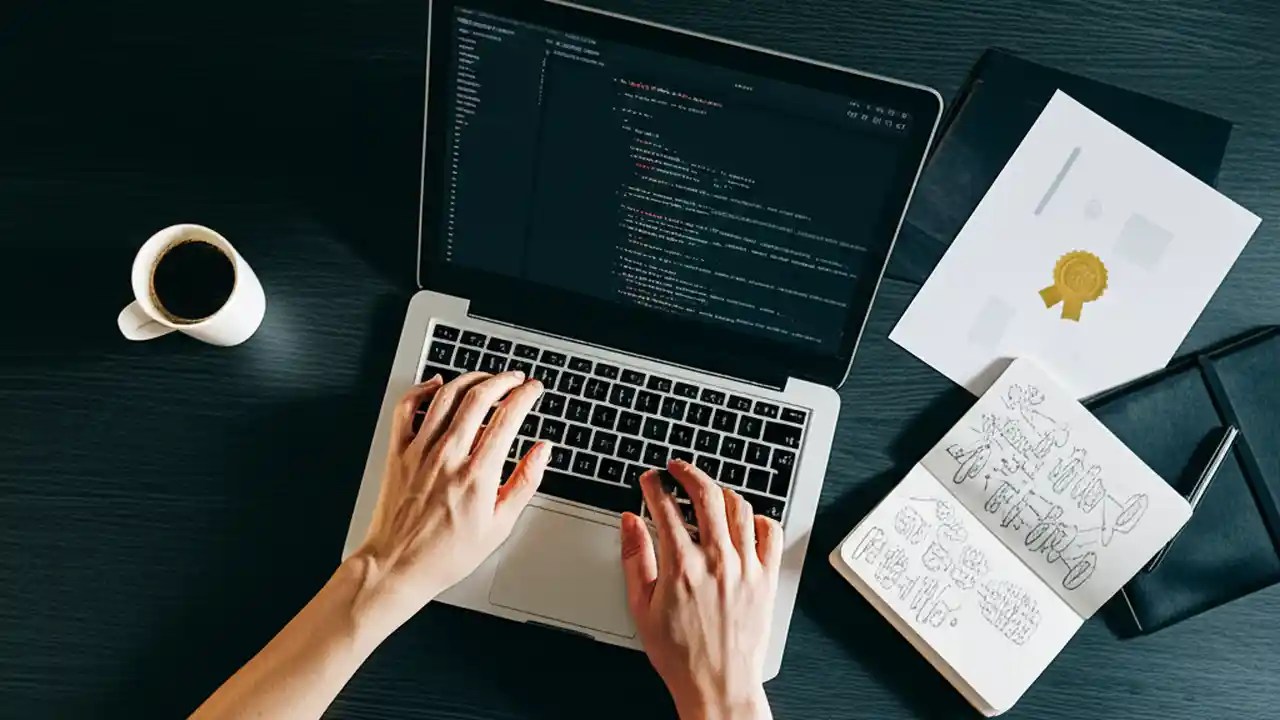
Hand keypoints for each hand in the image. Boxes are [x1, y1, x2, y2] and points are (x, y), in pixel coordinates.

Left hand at [351, 370, 548, 632]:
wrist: (397, 566)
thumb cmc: (447, 554)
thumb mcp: (500, 526)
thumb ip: (525, 482)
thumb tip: (542, 451)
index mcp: (477, 474)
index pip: (508, 417)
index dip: (525, 395)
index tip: (533, 389)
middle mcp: (448, 456)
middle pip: (479, 397)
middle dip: (503, 380)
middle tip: (515, 379)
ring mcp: (420, 451)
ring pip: (446, 395)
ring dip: (470, 379)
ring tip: (485, 378)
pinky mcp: (398, 452)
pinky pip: (407, 408)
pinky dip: (422, 389)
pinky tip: (437, 386)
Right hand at [620, 459, 782, 719]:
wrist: (718, 686)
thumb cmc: (679, 654)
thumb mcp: (641, 608)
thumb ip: (635, 558)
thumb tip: (629, 522)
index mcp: (681, 567)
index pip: (665, 508)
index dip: (654, 486)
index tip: (649, 480)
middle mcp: (717, 560)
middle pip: (706, 494)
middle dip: (688, 472)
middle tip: (677, 468)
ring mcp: (746, 567)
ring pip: (739, 507)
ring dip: (721, 491)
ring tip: (709, 491)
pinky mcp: (767, 578)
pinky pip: (771, 532)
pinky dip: (759, 518)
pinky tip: (746, 520)